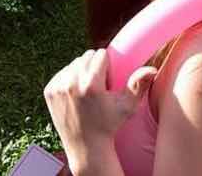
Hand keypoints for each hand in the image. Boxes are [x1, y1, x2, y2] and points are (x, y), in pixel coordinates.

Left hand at [45, 49, 157, 165]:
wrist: (85, 146)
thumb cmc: (109, 125)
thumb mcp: (127, 107)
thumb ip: (138, 85)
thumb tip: (152, 68)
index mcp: (91, 85)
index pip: (100, 54)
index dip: (107, 67)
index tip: (107, 83)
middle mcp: (71, 84)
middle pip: (86, 56)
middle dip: (94, 67)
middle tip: (98, 88)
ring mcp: (58, 87)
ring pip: (74, 63)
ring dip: (82, 72)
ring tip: (87, 93)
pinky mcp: (49, 91)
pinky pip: (62, 72)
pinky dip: (70, 79)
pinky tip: (76, 95)